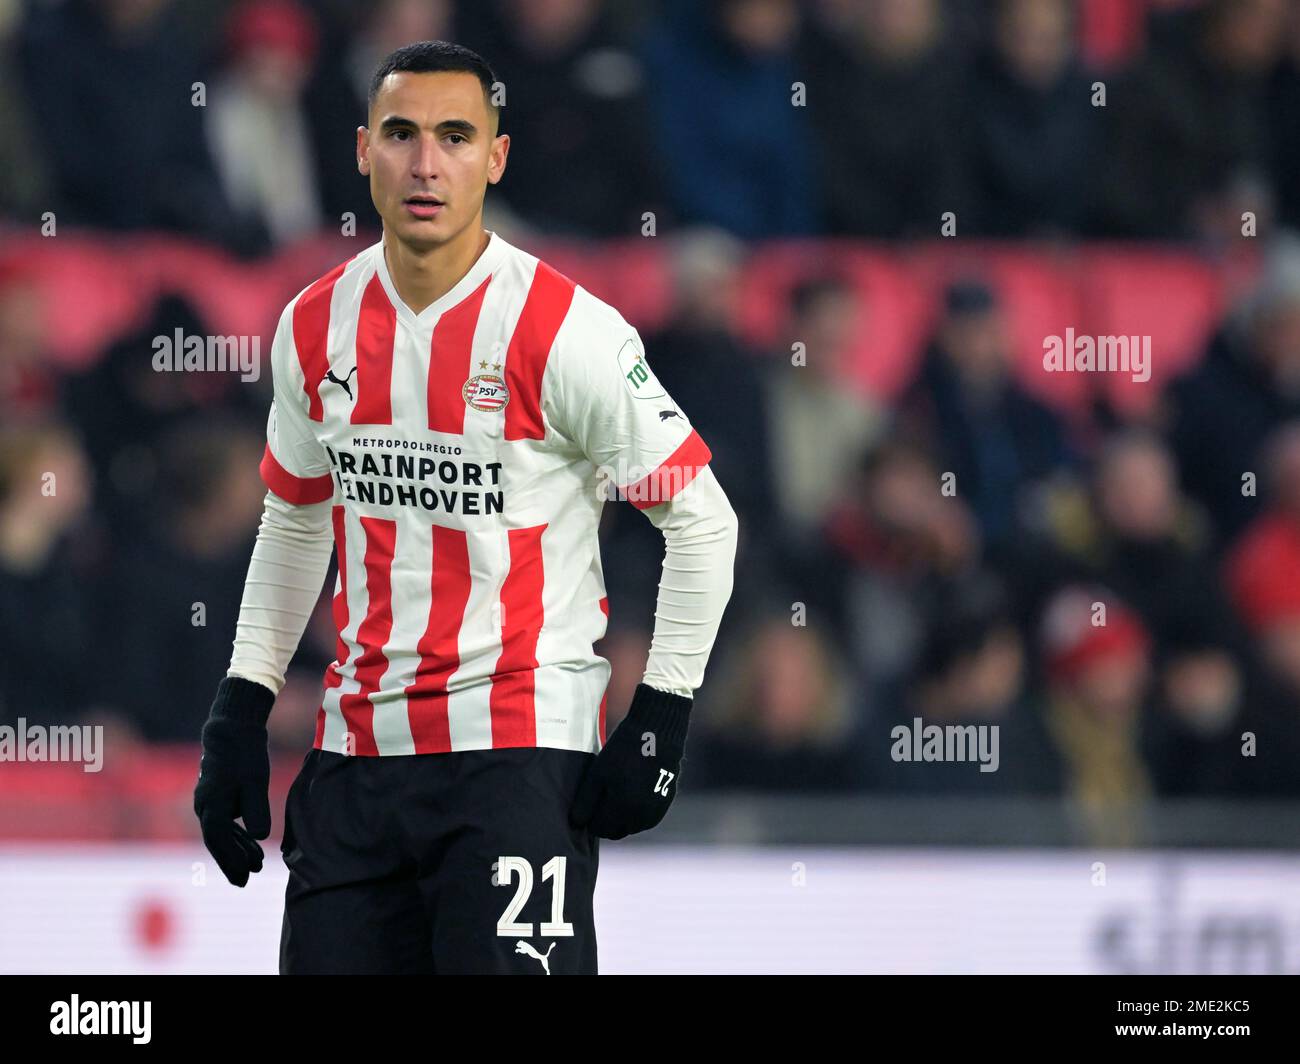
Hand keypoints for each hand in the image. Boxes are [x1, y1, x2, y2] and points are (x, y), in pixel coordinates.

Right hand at [193, 677, 274, 886]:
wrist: (233, 728)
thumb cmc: (245, 754)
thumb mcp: (255, 782)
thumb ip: (257, 810)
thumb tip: (260, 837)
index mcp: (211, 805)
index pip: (219, 841)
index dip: (231, 861)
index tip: (243, 878)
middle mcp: (204, 805)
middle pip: (218, 841)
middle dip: (233, 861)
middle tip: (246, 880)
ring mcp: (209, 800)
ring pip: (222, 832)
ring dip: (238, 848)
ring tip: (256, 865)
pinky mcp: (217, 794)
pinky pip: (225, 820)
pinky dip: (238, 833)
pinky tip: (252, 842)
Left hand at [570, 684, 690, 839]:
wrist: (657, 734)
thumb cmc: (622, 752)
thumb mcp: (597, 773)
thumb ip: (586, 801)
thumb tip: (577, 823)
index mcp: (622, 809)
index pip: (600, 830)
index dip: (591, 821)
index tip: (588, 809)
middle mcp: (641, 816)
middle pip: (617, 832)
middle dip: (606, 823)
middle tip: (600, 804)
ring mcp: (655, 811)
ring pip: (632, 827)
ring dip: (622, 820)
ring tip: (616, 796)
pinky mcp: (665, 803)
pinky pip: (646, 819)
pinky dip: (637, 814)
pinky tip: (632, 796)